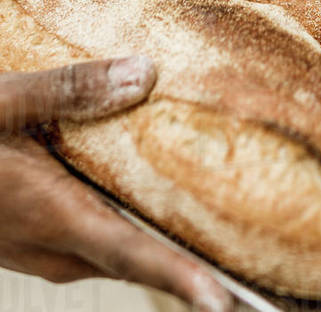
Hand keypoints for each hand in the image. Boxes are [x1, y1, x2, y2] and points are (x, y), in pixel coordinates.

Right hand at [0, 58, 232, 310]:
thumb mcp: (3, 99)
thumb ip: (72, 87)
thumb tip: (146, 73)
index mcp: (52, 213)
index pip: (134, 254)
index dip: (184, 281)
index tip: (227, 303)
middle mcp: (52, 243)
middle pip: (139, 261)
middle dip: (195, 268)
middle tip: (253, 269)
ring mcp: (43, 247)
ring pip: (118, 251)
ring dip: (165, 246)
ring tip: (224, 232)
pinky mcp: (38, 236)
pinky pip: (99, 240)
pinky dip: (133, 229)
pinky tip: (155, 199)